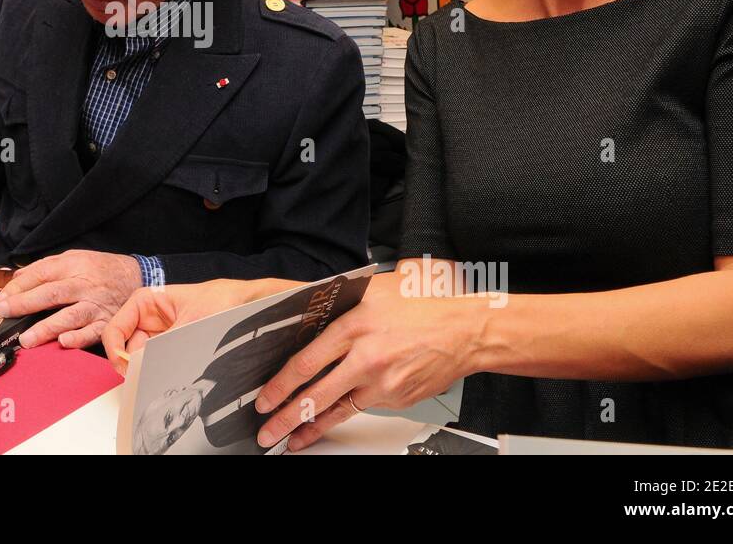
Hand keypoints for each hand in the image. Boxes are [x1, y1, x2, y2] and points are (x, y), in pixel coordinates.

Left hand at [0, 250, 142, 349]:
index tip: (1, 299)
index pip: (41, 274)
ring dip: (47, 328)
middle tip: (4, 312)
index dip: (18, 287)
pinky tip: (64, 342)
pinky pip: (92, 333)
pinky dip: (78, 338)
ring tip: (27, 339)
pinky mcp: (106, 323)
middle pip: (52, 293)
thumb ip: (46, 267)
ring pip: (70, 316)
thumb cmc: (102, 269)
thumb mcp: (74, 257)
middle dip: (25, 304)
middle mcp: (84, 285)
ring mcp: (95, 305)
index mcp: (73, 266)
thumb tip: (17, 278)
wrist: (136, 277)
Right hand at [102, 279, 261, 374]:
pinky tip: (171, 375)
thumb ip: (165, 346)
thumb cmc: (220, 300)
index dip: (115, 352)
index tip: (126, 370)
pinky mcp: (171, 347)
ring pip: (140, 358)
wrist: (247, 303)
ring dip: (147, 370)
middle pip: (125, 348)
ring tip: (162, 376)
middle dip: (132, 366)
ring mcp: (159, 334)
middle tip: (144, 380)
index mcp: (145, 301)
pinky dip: (160, 371)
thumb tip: (146, 368)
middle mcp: (148, 318)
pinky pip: (157, 362)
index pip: (115, 330)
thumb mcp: (190, 323)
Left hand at [253, 275, 479, 451]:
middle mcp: (367, 359)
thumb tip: (307, 313)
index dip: (281, 385)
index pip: (307, 362)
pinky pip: (366, 406)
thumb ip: (340, 304)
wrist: (468, 330)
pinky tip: (336, 416)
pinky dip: (348, 410)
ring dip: (312, 428)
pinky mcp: (398, 399)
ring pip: (340, 410)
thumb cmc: (424, 305)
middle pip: (318, 395)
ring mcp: (384, 384)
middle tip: (267, 432)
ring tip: (293, 440)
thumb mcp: (374, 292)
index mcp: (356, 327)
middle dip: (287, 419)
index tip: (264, 399)